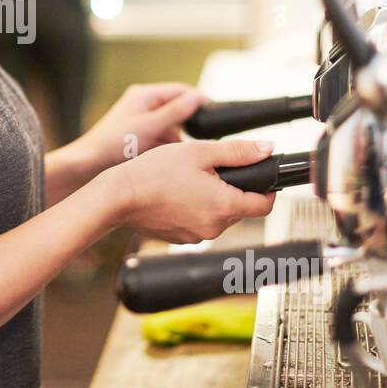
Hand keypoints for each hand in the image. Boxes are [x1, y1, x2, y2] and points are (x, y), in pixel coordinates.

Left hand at [73, 83, 206, 178]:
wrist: (88, 166)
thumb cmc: (113, 143)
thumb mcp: (148, 127)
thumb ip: (174, 113)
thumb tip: (197, 98)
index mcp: (144, 96)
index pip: (180, 91)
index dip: (199, 100)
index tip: (217, 112)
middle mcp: (144, 106)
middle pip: (178, 110)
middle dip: (193, 123)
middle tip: (211, 135)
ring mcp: (143, 123)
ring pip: (172, 128)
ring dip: (182, 139)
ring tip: (196, 151)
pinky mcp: (141, 140)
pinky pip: (163, 141)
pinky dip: (172, 149)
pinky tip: (180, 160)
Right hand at [110, 138, 276, 243]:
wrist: (119, 195)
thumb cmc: (154, 172)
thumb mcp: (200, 152)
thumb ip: (237, 151)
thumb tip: (266, 149)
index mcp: (224, 206)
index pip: (265, 205)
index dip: (268, 187)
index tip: (259, 173)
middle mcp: (214, 227)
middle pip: (242, 208)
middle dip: (234, 188)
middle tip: (211, 169)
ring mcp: (197, 236)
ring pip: (220, 214)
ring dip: (215, 198)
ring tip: (190, 180)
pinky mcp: (182, 238)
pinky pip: (201, 222)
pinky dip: (196, 208)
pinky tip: (178, 194)